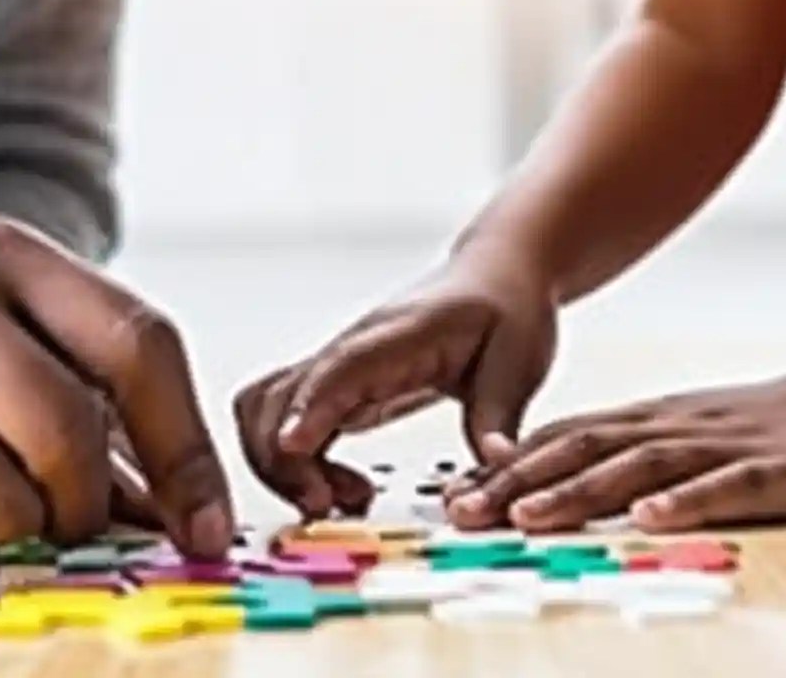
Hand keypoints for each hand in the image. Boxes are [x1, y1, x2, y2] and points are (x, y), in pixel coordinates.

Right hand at [235, 244, 554, 517]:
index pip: (339, 369)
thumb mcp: (519, 361)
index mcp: (396, 336)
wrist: (496, 278)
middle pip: (278, 394)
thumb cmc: (506, 311)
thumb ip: (499, 415)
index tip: (292, 446)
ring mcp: (336, 368)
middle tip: (327, 506)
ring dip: (281, 464)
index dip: (310, 407)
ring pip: (266, 410)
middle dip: (283, 457)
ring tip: (339, 502)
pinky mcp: (335, 388)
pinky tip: (340, 491)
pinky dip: (295, 464)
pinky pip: (285, 423)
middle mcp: (352, 350)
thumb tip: (497, 463)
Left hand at [445, 365, 785, 531]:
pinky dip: (684, 501)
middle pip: (583, 450)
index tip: (455, 492)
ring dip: (578, 490)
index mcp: (649, 420)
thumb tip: (550, 478)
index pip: (564, 438)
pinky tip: (648, 518)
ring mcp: (720, 446)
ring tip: (529, 514)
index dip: (506, 466)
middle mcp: (672, 427)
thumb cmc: (763, 427)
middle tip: (462, 509)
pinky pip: (724, 487)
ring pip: (638, 466)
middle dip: (517, 482)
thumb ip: (624, 451)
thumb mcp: (682, 432)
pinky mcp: (773, 471)